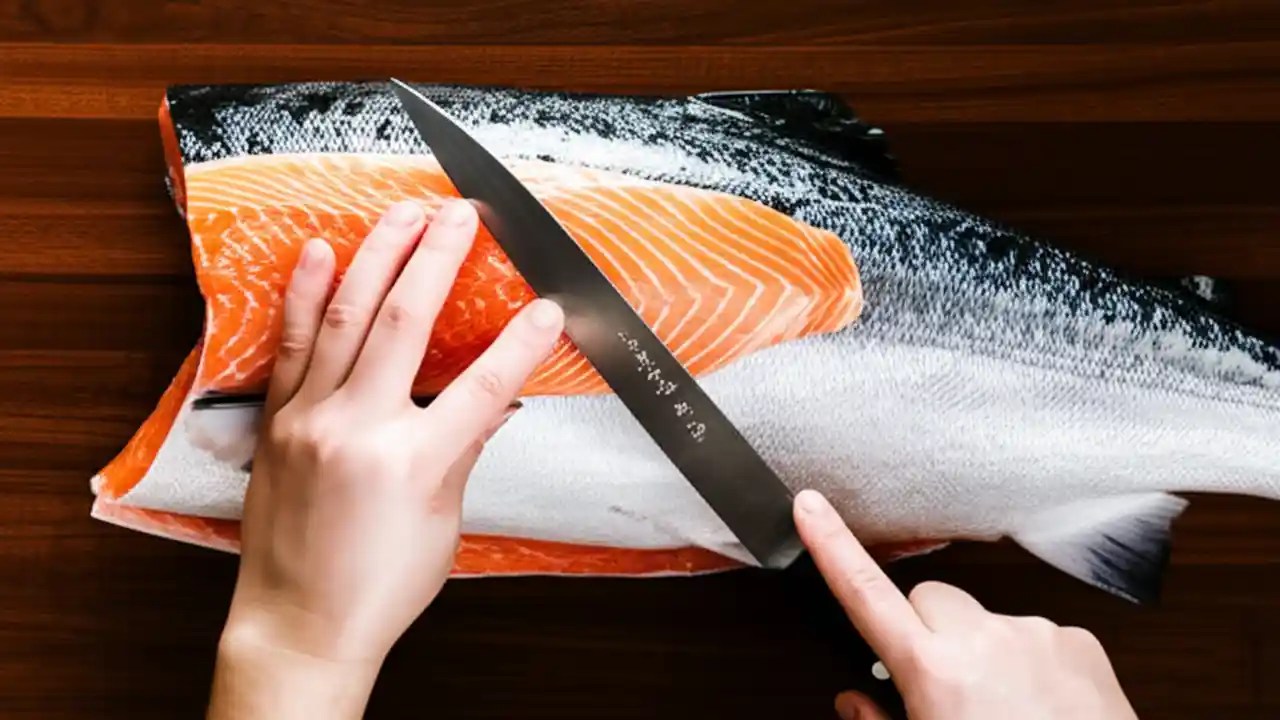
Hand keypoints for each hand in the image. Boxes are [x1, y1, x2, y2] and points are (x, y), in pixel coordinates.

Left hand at [207, 200, 563, 718]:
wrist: (298, 625)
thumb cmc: (378, 586)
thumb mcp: (444, 522)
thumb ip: (465, 449)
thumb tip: (496, 400)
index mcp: (412, 462)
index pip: (482, 385)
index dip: (521, 342)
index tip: (550, 306)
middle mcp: (357, 429)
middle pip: (406, 322)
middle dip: (439, 258)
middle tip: (462, 214)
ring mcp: (310, 419)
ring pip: (347, 317)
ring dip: (378, 255)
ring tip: (405, 212)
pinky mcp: (277, 421)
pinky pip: (292, 345)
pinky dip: (306, 295)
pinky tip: (321, 252)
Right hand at [792, 490, 1138, 719]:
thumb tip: (856, 701)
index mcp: (934, 672)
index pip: (865, 592)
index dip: (831, 544)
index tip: (809, 507)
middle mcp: (984, 640)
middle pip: (929, 598)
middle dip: (924, 628)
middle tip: (939, 684)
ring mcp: (1036, 634)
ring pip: (984, 619)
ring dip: (982, 649)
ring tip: (1003, 708)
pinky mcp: (1079, 642)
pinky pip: (1036, 635)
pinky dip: (1031, 663)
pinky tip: (1040, 706)